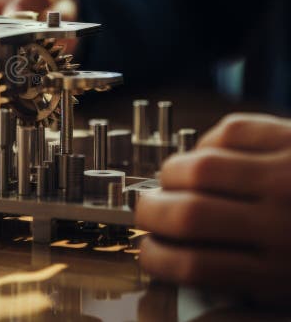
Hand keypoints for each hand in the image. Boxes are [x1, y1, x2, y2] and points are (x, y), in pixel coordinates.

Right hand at [135, 113, 290, 304]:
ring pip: (200, 167)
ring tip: (171, 179)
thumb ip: (252, 292)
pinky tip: (209, 152)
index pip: (193, 265)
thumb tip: (191, 290)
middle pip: (186, 214)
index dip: (155, 258)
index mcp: (282, 273)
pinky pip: (232, 130)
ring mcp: (288, 176)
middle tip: (147, 211)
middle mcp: (279, 224)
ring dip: (172, 172)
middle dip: (151, 212)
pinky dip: (209, 140)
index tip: (147, 252)